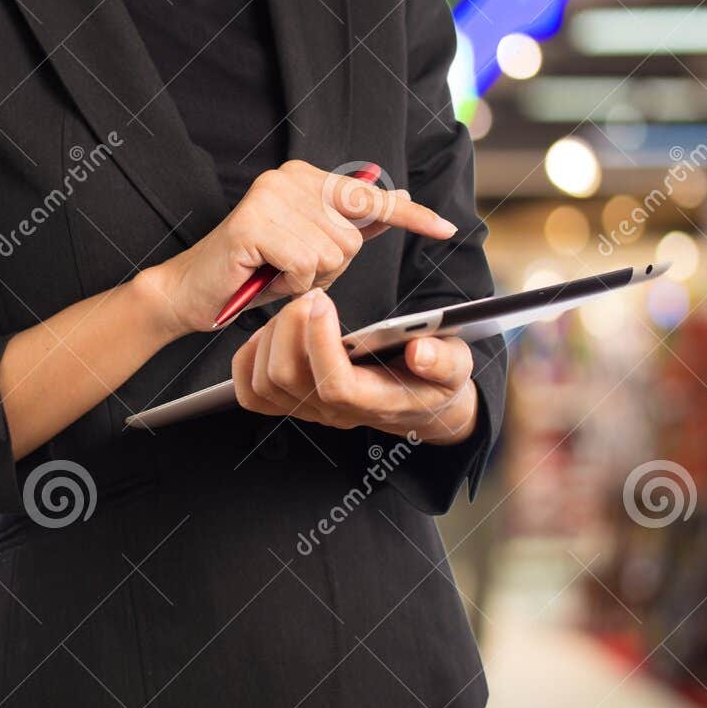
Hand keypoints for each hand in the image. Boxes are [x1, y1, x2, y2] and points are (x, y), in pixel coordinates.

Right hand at [135, 160, 454, 338]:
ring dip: (308, 280)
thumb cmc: (251, 272)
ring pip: (333, 255)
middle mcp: (288, 178)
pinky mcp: (254, 224)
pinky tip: (264, 278)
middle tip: (289, 271)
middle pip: (352, 238)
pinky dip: (290, 285)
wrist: (191, 291)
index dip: (409, 217)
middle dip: (328, 268)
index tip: (445, 229)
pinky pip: (306, 267)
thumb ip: (350, 222)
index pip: (368, 195)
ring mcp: (270, 197)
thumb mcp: (309, 246)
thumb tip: (398, 198)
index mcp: (303, 176)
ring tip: (275, 274)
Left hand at [231, 290, 477, 444]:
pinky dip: (249, 357)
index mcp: (375, 402)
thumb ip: (445, 360)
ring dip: (271, 337)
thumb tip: (422, 351)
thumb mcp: (457, 366)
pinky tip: (271, 331)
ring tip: (298, 308)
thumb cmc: (436, 380)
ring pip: (264, 383)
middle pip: (288, 380)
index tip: (324, 301)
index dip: (321, 343)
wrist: (422, 404)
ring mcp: (310, 410)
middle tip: (311, 295)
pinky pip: (251, 392)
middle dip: (290, 328)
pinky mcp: (292, 403)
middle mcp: (335, 412)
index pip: (334, 385)